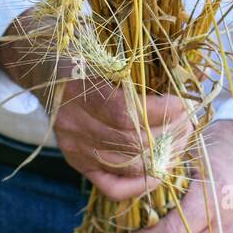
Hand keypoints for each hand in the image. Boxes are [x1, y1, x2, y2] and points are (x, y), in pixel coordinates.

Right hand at [0, 13, 193, 200]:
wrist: (41, 67)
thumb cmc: (81, 50)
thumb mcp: (104, 45)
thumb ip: (140, 59)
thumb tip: (190, 72)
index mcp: (78, 87)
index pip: (126, 113)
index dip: (163, 112)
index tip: (185, 103)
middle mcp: (73, 122)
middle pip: (131, 142)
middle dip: (171, 134)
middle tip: (189, 122)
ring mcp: (74, 147)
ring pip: (128, 166)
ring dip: (164, 156)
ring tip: (181, 139)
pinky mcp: (77, 162)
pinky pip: (112, 187)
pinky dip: (141, 185)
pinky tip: (161, 170)